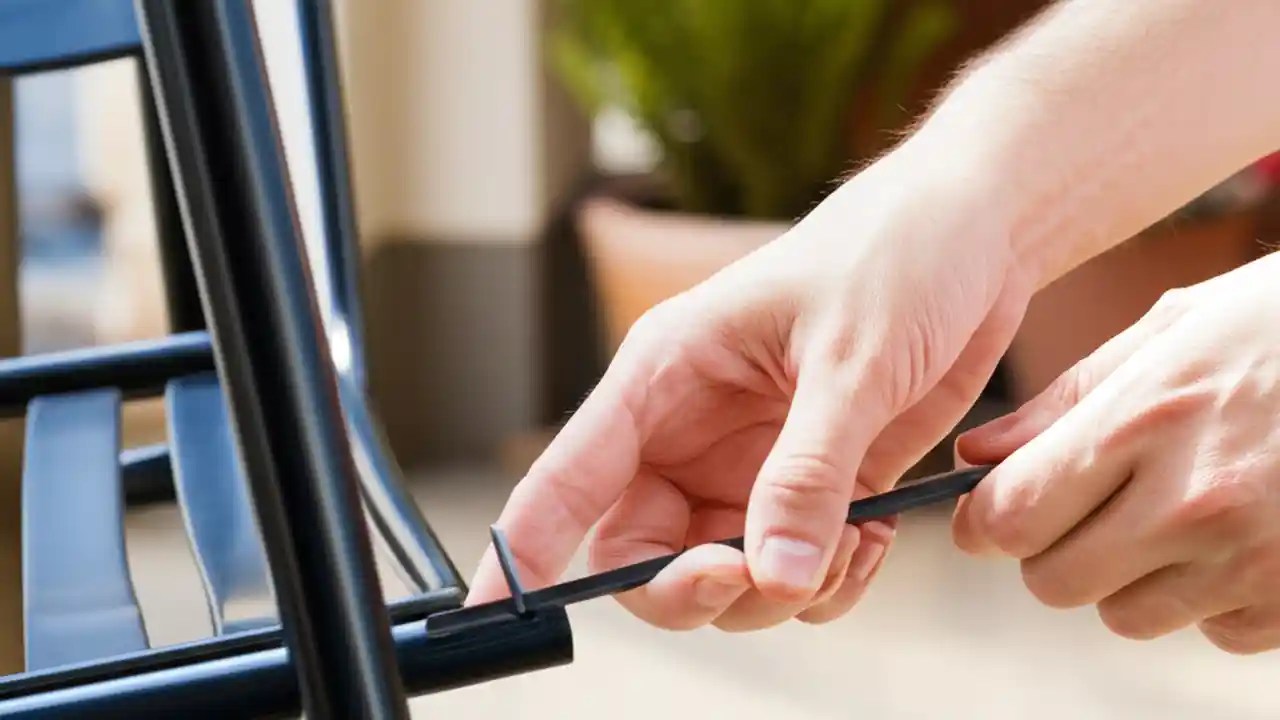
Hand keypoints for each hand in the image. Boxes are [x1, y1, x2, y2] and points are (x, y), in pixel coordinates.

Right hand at [466, 151, 1033, 630]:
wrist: (975, 235)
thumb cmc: (894, 254)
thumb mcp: (849, 359)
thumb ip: (806, 472)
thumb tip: (771, 575)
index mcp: (665, 376)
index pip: (569, 474)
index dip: (525, 547)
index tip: (494, 610)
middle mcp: (694, 432)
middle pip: (640, 552)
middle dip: (688, 587)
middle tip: (749, 578)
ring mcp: (750, 466)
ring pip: (720, 577)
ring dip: (777, 591)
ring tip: (845, 544)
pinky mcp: (812, 486)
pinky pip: (793, 572)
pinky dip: (827, 580)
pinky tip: (870, 539)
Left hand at [953, 251, 1279, 653]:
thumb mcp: (1176, 330)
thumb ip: (1066, 402)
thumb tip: (976, 457)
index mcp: (1148, 419)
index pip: (1012, 515)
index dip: (985, 521)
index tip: (989, 511)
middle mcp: (1195, 501)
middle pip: (1054, 581)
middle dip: (1052, 551)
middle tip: (1086, 508)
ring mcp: (1254, 561)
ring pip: (1127, 616)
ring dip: (1131, 577)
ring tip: (1178, 509)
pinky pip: (1213, 631)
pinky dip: (1212, 597)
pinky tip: (1242, 533)